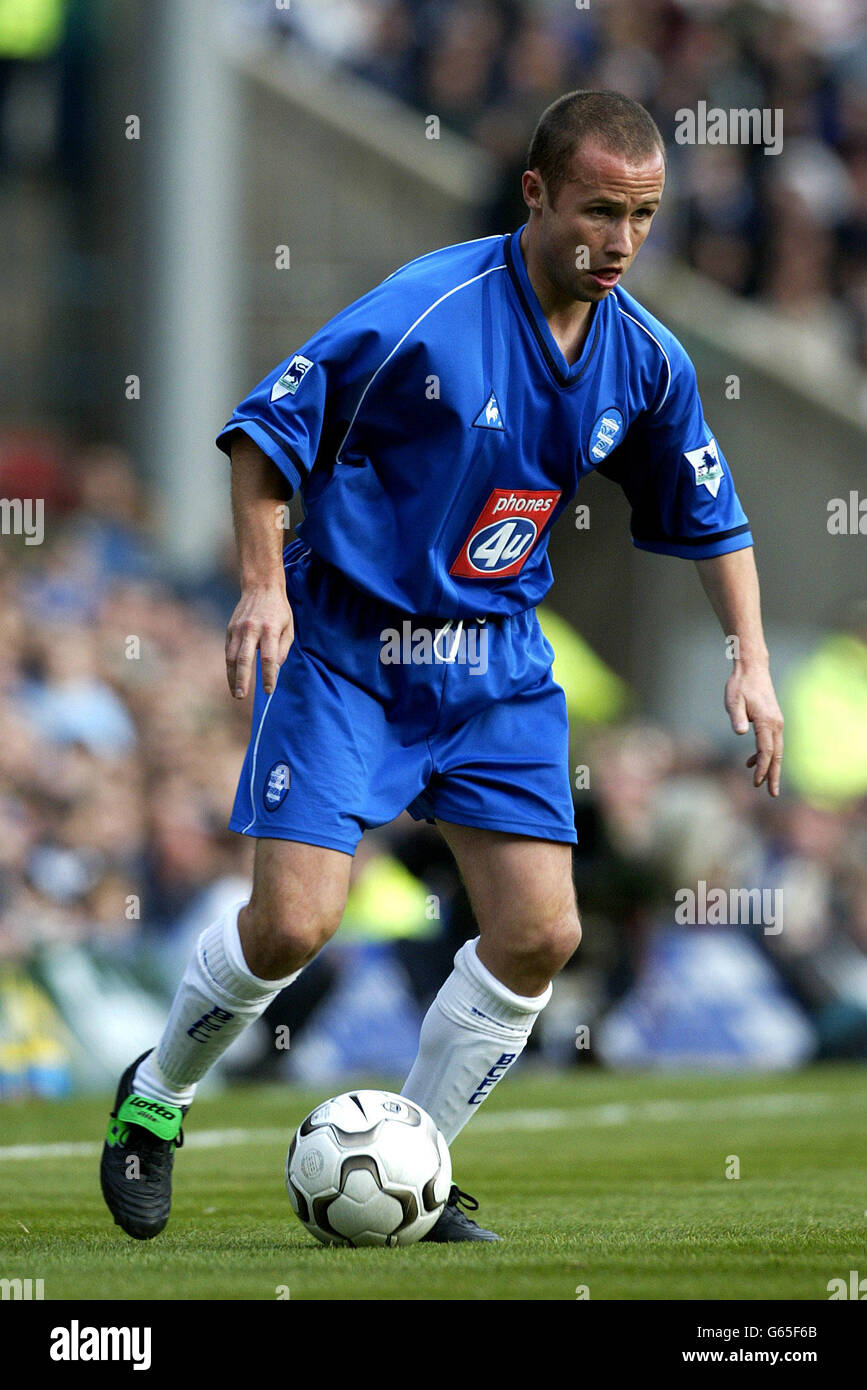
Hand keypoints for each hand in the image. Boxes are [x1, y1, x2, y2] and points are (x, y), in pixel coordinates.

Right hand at [225, 585, 293, 698]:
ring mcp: (238, 629)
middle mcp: (251, 629)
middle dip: (242, 680)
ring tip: (235, 692)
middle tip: (241, 696)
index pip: (268, 658)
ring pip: (231, 657)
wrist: (261, 587)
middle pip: (244, 659)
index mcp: (270, 630)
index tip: (269, 690)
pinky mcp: (230, 629)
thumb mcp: (288, 628)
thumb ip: (282, 650)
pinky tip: (233, 677)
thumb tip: (275, 669)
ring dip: (232, 676)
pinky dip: (230, 666)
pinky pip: (228, 651)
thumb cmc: (279, 610)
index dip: (268, 676)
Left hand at [724, 662, 783, 795]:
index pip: (766, 751)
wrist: (753, 669)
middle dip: (773, 775)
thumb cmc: (740, 685)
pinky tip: (752, 761)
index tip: (756, 783)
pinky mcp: (773, 720)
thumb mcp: (733, 701)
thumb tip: (740, 733)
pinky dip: (765, 754)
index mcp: (766, 721)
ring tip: (764, 784)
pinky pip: (772, 742)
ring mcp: (776, 722)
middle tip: (772, 794)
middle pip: (776, 755)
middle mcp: (775, 724)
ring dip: (771, 767)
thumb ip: (737, 718)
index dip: (762, 768)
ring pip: (776, 750)